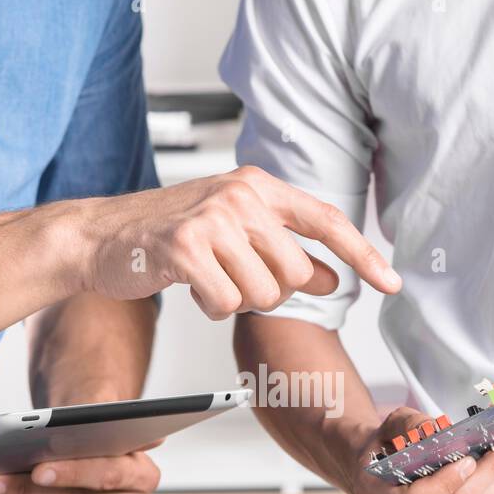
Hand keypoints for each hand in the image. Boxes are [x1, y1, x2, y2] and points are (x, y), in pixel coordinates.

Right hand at [74, 165, 401, 319]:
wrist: (101, 236)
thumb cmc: (170, 235)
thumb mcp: (235, 233)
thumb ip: (284, 250)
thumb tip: (332, 277)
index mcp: (259, 186)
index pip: (326, 220)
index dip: (362, 254)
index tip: (391, 282)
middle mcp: (240, 195)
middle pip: (294, 273)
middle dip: (268, 291)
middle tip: (232, 276)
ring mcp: (212, 219)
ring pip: (262, 294)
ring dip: (235, 299)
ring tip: (207, 277)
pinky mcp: (185, 248)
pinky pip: (226, 302)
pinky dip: (211, 306)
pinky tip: (190, 286)